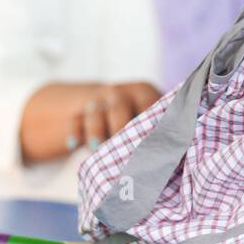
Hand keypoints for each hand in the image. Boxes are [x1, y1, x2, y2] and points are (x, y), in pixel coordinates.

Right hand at [21, 80, 163, 162]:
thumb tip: (170, 152)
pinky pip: (75, 119)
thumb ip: (159, 129)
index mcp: (144, 92)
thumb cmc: (143, 121)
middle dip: (119, 128)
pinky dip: (74, 131)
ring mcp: (98, 99)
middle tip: (122, 150)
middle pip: (118, 107)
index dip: (147, 125)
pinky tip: (74, 145)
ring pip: (95, 112)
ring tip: (96, 149)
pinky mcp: (80, 110)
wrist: (114, 105)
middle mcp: (120, 92)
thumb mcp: (154, 118)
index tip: (150, 146)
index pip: (147, 105)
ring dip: (96, 132)